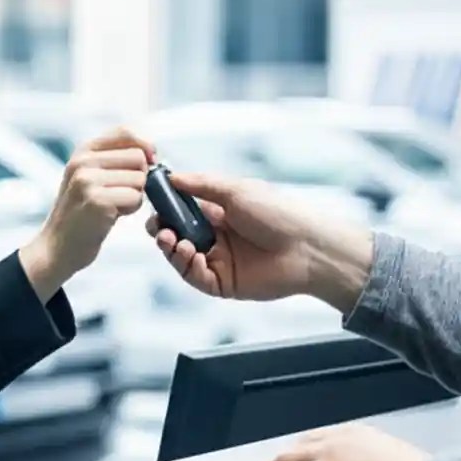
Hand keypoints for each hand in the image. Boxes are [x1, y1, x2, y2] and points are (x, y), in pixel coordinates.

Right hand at [21, 127, 155, 299]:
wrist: (56, 247)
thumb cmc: (80, 213)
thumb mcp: (88, 176)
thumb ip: (113, 160)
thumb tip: (151, 152)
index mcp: (83, 151)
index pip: (125, 132)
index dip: (144, 147)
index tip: (148, 162)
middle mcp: (83, 162)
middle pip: (138, 157)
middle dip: (138, 177)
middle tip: (120, 194)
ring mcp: (88, 181)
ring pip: (139, 179)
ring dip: (134, 195)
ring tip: (113, 206)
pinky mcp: (98, 201)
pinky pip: (136, 198)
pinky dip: (131, 209)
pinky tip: (112, 216)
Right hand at [145, 171, 373, 310]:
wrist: (306, 248)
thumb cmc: (277, 213)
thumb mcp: (236, 191)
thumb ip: (201, 185)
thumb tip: (171, 176)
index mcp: (218, 213)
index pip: (181, 211)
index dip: (165, 208)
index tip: (153, 203)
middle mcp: (215, 237)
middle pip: (176, 236)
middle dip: (162, 231)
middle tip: (158, 227)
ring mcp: (218, 261)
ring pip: (181, 258)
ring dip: (171, 249)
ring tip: (172, 240)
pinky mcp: (223, 284)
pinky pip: (195, 278)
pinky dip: (187, 267)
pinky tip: (191, 255)